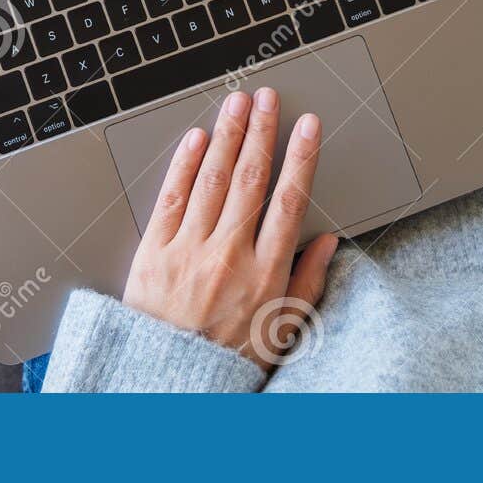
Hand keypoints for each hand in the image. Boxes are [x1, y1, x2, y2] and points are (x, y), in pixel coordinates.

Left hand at [121, 86, 338, 369]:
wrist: (164, 384)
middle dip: (262, 132)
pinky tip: (197, 139)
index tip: (308, 126)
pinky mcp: (154, 251)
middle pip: (251, 178)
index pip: (289, 200)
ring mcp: (188, 250)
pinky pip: (172, 198)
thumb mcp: (281, 332)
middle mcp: (229, 255)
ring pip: (213, 179)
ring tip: (237, 104)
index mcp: (265, 274)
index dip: (301, 157)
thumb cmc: (226, 361)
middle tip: (269, 98)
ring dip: (228, 135)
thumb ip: (306, 284)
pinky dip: (186, 164)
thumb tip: (328, 243)